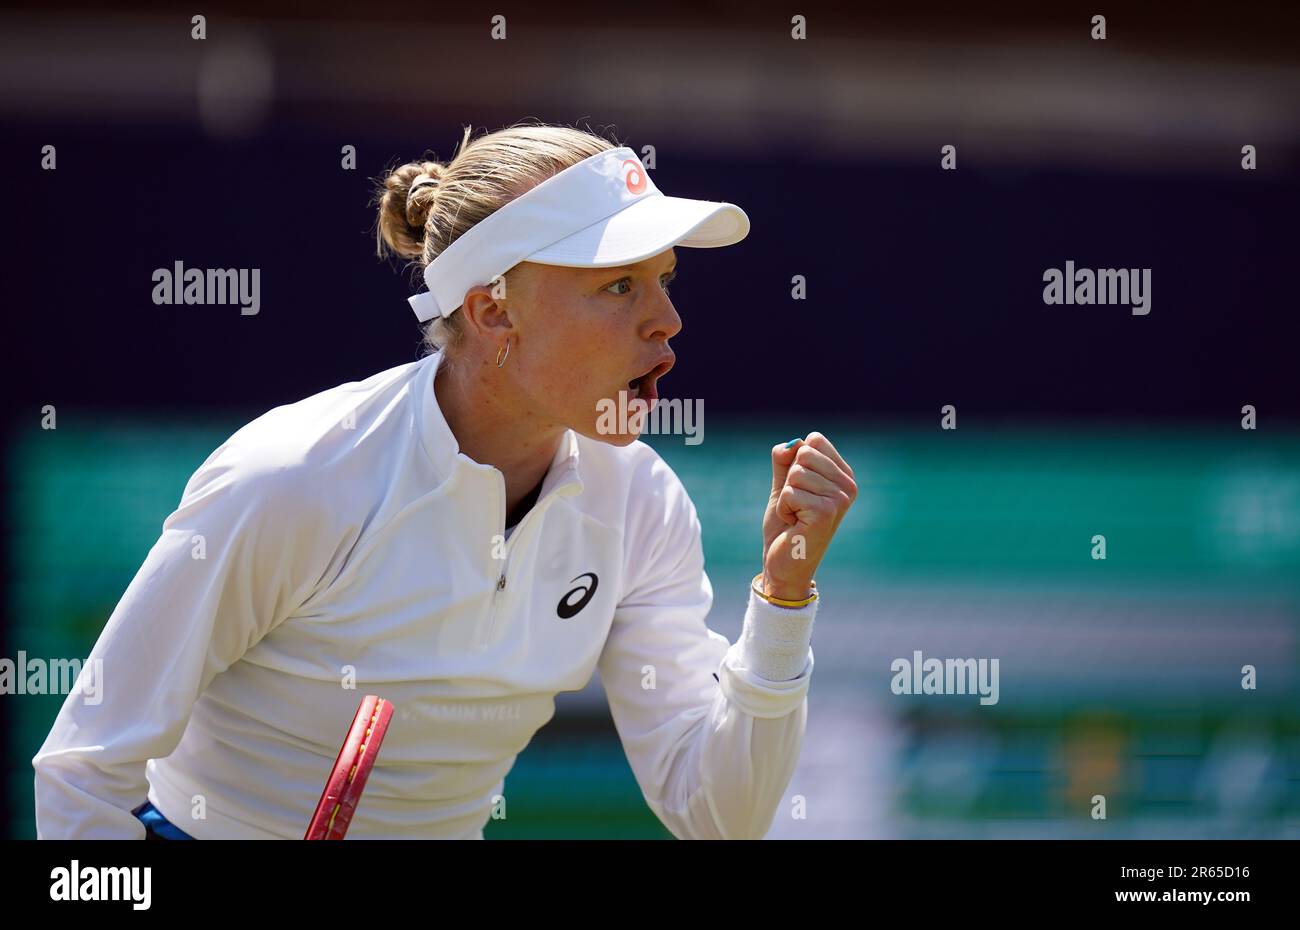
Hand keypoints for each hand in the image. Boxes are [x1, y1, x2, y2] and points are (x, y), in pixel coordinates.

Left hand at [761, 432, 856, 600]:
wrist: (785, 564)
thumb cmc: (787, 525)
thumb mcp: (784, 485)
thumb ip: (785, 461)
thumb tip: (791, 444)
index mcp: (843, 475)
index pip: (814, 440)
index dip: (795, 463)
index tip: (801, 490)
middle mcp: (848, 486)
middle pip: (804, 453)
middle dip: (790, 480)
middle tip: (797, 506)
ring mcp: (840, 499)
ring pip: (796, 473)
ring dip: (786, 496)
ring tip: (796, 516)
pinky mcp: (827, 512)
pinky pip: (791, 492)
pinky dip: (785, 508)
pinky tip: (795, 524)